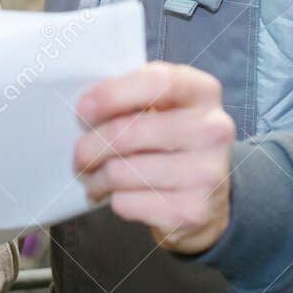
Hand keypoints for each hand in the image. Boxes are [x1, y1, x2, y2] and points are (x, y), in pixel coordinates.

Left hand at [73, 61, 234, 253]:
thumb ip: (133, 97)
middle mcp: (213, 130)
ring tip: (94, 177)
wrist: (210, 196)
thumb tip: (86, 110)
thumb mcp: (165, 107)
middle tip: (79, 155)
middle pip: (126, 132)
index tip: (83, 110)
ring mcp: (206, 173)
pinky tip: (115, 195)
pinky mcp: (192, 210)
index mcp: (203, 92)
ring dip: (95, 177)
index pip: (156, 82)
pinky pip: (126, 202)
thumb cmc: (171, 140)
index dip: (111, 94)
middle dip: (88, 146)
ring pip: (120, 171)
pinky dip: (112, 200)